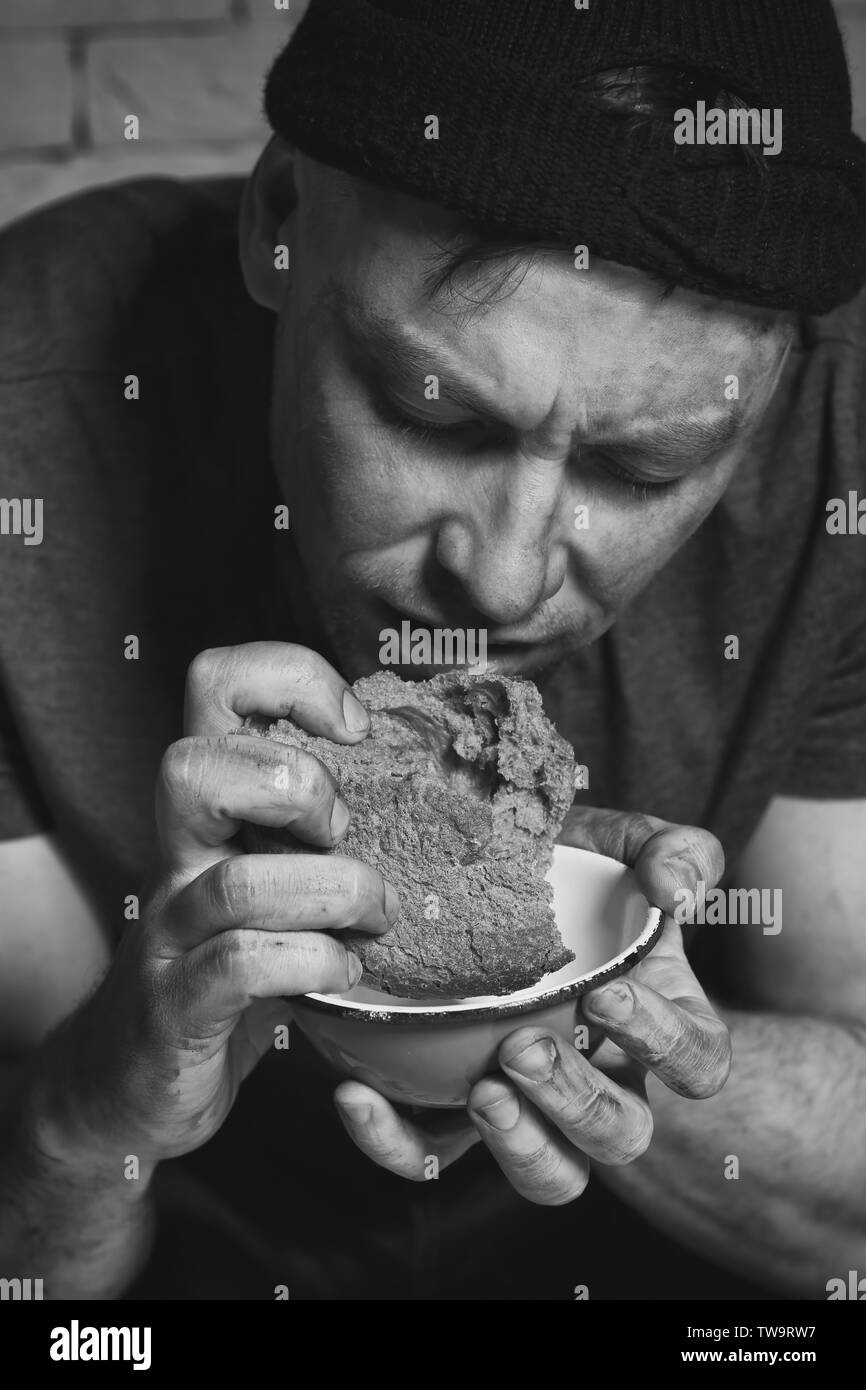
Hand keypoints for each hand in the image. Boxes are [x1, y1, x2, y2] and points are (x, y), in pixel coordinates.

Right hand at [32, 642, 397, 1171]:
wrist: (132, 1084)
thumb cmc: (225, 968)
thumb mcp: (272, 877)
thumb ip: (317, 827)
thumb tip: (426, 782)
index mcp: (209, 808)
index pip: (215, 688)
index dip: (288, 678)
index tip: (354, 727)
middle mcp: (179, 856)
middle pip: (190, 766)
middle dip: (292, 786)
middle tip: (344, 832)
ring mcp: (172, 932)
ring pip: (240, 883)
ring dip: (335, 894)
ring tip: (375, 919)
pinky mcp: (177, 1006)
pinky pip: (242, 966)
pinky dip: (313, 962)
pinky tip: (345, 972)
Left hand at [334, 805, 731, 1202]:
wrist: (471, 872)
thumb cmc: (565, 866)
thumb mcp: (619, 842)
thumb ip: (671, 850)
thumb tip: (678, 890)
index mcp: (657, 1019)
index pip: (696, 1060)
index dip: (662, 1043)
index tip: (606, 995)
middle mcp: (602, 1077)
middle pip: (623, 1133)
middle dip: (578, 1101)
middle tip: (523, 1048)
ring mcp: (528, 1103)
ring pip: (551, 1173)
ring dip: (522, 1144)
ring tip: (482, 1091)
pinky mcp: (448, 1113)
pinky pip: (430, 1154)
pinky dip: (394, 1140)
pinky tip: (358, 1094)